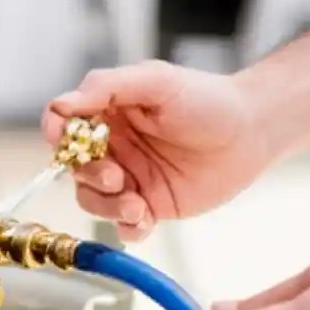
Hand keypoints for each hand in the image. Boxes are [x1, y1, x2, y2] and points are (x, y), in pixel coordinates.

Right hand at [41, 61, 272, 240]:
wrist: (253, 131)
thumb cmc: (208, 99)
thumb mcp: (156, 81)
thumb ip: (107, 87)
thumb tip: (61, 105)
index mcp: (108, 113)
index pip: (64, 124)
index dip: (57, 133)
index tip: (62, 140)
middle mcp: (114, 147)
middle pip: (75, 168)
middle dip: (88, 177)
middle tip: (115, 177)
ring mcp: (130, 179)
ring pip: (94, 201)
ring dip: (106, 207)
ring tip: (135, 204)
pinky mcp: (151, 206)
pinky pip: (124, 227)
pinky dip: (127, 228)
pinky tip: (145, 220)